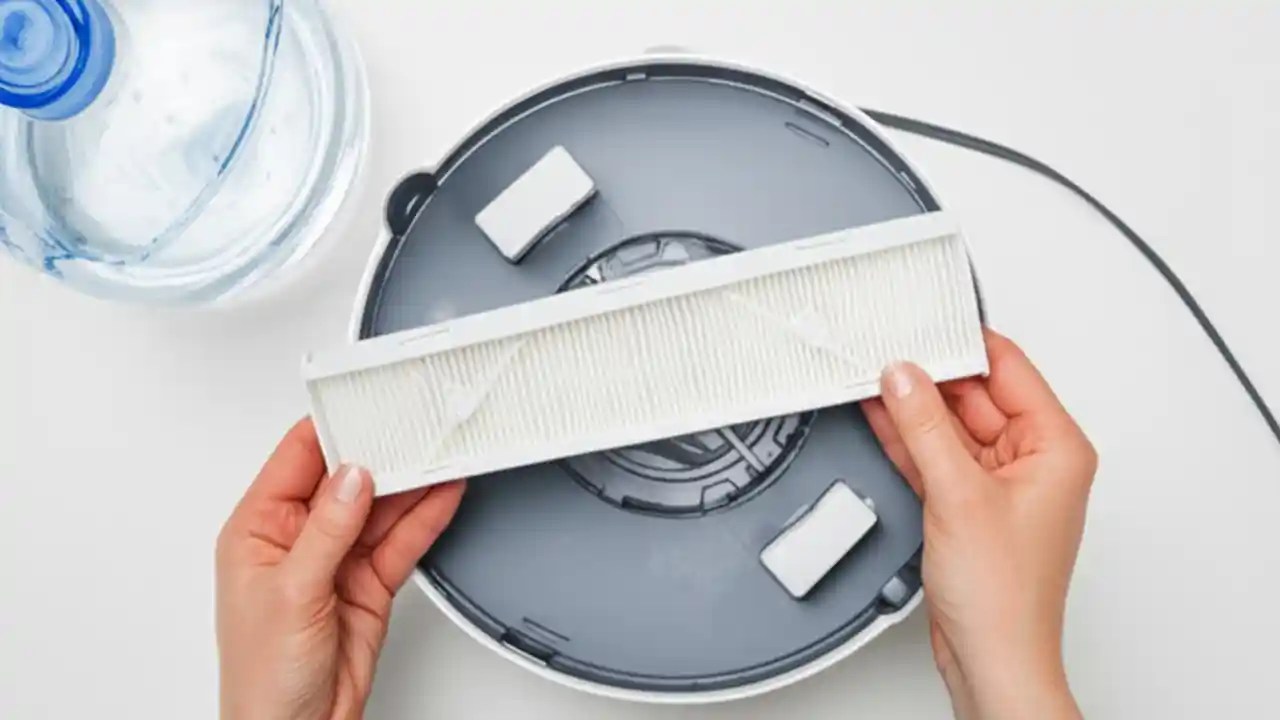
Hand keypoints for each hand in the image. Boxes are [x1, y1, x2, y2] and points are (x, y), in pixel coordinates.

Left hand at [216, 419, 464, 719]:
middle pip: (347, 477)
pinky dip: (425, 517)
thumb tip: (352, 476)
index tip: (366, 404)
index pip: (298, 458)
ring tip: (443, 454)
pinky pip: (401, 540)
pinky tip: (444, 494)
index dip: (333, 428)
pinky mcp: (369, 582)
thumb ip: (327, 530)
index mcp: (258, 529)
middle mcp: (298, 538)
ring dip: (412, 482)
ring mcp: (337, 559)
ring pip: (381, 507)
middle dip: (383, 452)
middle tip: (418, 429)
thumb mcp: (290, 593)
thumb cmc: (261, 678)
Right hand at [863, 330, 1095, 719]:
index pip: (1010, 370)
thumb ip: (926, 427)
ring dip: (912, 406)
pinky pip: (936, 455)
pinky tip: (879, 413)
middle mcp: (1034, 461)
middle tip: (885, 349)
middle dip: (930, 375)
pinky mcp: (967, 504)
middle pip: (975, 396)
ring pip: (950, 426)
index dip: (967, 343)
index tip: (927, 322)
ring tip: (871, 375)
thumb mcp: (959, 494)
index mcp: (1057, 448)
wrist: (992, 659)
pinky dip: (908, 437)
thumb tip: (905, 376)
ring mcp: (998, 483)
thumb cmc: (1005, 597)